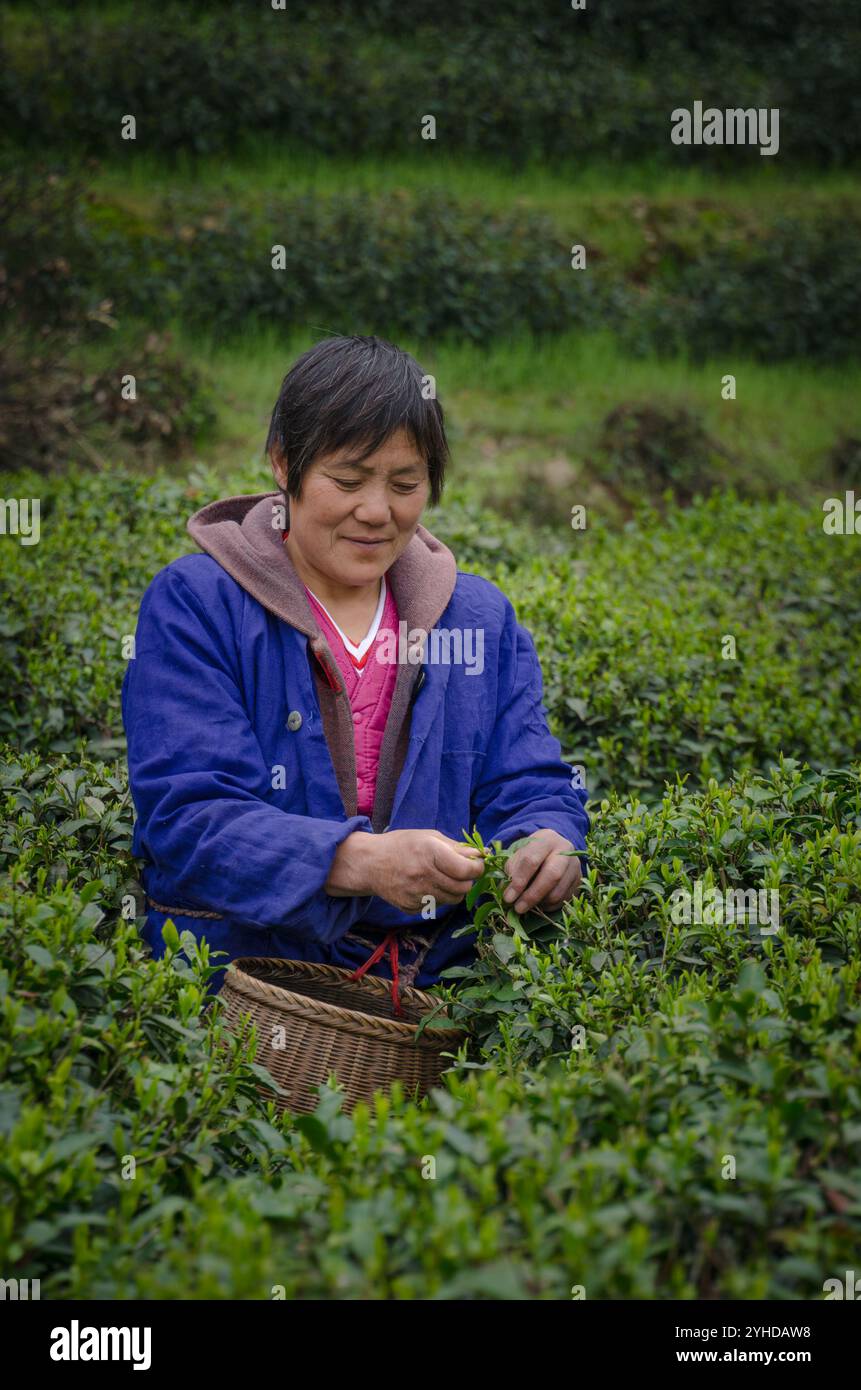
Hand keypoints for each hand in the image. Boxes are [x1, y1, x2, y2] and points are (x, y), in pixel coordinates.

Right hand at [326, 829, 484, 914]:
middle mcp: (423, 875)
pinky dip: (438, 897)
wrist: (370, 863)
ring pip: (452, 900)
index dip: (477, 868)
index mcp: (429, 852)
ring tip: (443, 878)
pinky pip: (437, 906)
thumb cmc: (402, 845)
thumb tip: (481, 855)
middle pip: (462, 888)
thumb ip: (456, 847)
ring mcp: (416, 894)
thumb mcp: (428, 836)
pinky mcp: (411, 908)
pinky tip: (427, 885)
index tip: (476, 864)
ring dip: (454, 890)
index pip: (466, 870)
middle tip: (460, 872)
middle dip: (467, 880)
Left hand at [502, 829, 581, 915]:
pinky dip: (549, 907)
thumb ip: (511, 870)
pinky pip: (564, 900)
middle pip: (551, 875)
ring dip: (540, 904)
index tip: (508, 897)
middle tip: (518, 908)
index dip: (519, 881)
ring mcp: (575, 866)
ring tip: (526, 906)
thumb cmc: (531, 853)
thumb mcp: (518, 854)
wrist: (553, 851)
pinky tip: (538, 904)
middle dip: (532, 895)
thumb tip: (509, 892)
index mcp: (546, 839)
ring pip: (558, 891)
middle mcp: (565, 850)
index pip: (532, 860)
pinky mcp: (579, 881)